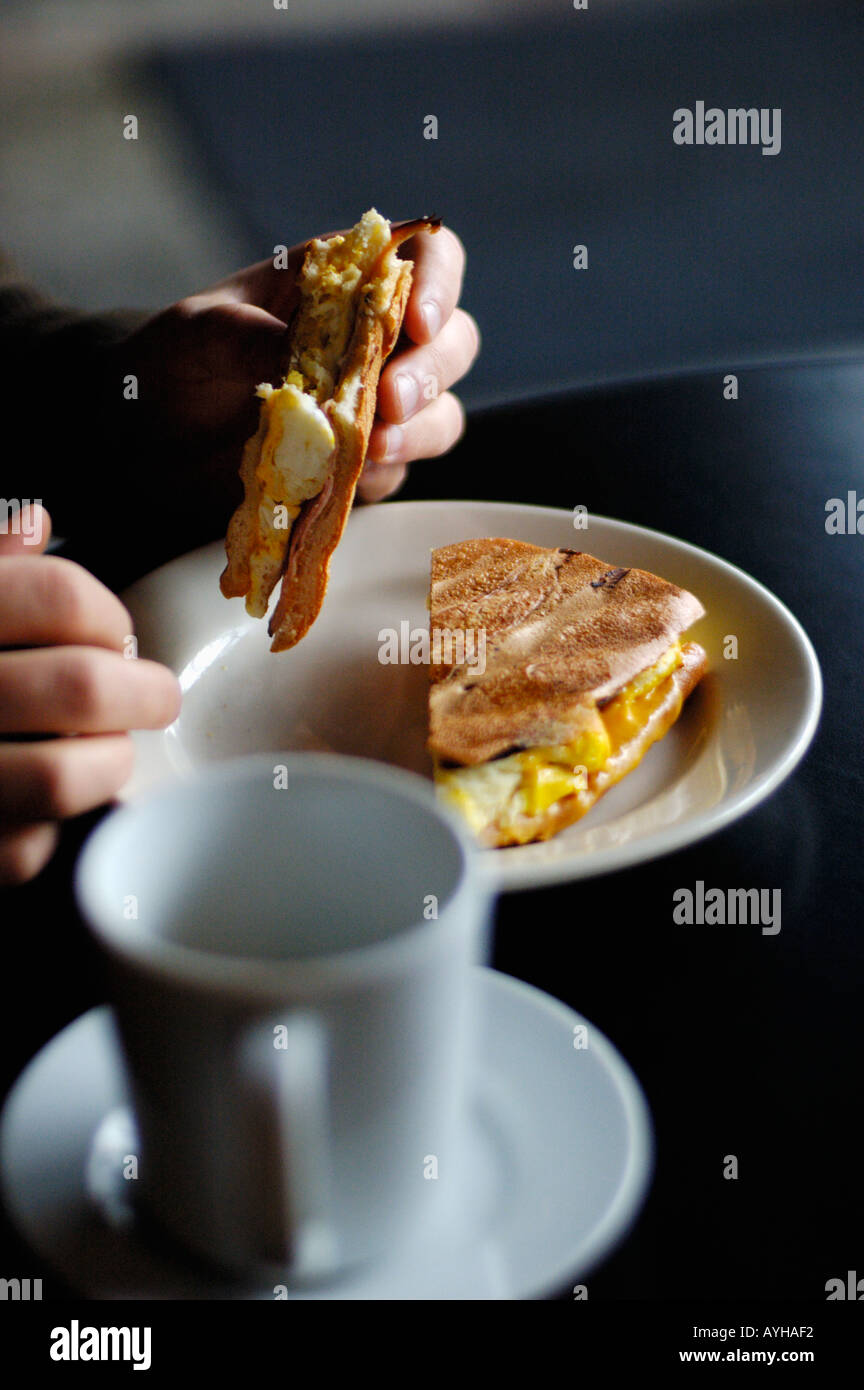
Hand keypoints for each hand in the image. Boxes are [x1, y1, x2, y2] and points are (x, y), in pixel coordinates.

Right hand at [0, 505, 180, 884]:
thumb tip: (33, 522)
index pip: (55, 598)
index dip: (106, 615)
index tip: (115, 635)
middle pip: (79, 687)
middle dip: (143, 694)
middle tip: (155, 697)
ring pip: (59, 778)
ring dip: (106, 765)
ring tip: (108, 753)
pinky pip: (18, 850)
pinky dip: (45, 831)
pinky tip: (39, 805)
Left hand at [118, 222, 478, 511]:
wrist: (146, 437)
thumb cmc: (175, 361)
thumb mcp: (195, 333)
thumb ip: (243, 335)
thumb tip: (292, 355)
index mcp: (345, 282)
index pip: (425, 257)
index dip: (437, 283)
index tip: (415, 320)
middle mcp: (374, 340)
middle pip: (451, 341)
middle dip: (432, 370)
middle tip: (390, 399)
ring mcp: (374, 405)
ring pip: (441, 412)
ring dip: (422, 427)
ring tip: (375, 445)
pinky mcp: (362, 464)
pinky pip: (398, 470)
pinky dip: (384, 472)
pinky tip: (351, 474)